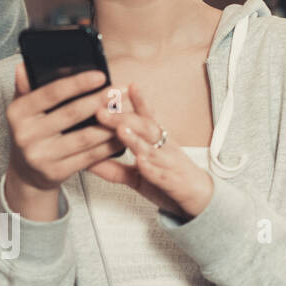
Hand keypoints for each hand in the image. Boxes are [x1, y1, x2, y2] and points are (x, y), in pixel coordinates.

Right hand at [4, 60, 125, 218]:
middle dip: (100, 100)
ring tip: (127, 111)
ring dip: (109, 124)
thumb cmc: (30, 133)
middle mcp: (25, 135)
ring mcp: (40, 156)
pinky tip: (121, 135)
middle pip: (72, 113)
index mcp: (17, 113)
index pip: (51, 93)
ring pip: (84, 137)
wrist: (25, 174)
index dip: (78, 84)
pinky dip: (107, 146)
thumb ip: (26, 87)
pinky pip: (88, 157)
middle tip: (121, 91)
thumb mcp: (23, 110)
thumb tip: (24, 66)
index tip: (101, 75)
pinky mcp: (55, 173)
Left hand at [86, 81, 213, 218]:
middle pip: (145, 128)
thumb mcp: (136, 175)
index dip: (138, 101)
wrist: (199, 200)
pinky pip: (161, 174)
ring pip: (152, 148)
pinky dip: (151, 168)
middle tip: (102, 111)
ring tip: (121, 129)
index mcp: (156, 142)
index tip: (125, 85)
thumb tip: (86, 162)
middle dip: (123, 118)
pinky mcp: (172, 182)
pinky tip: (141, 163)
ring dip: (136, 138)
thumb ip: (113, 167)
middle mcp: (163, 148)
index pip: (146, 117)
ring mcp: (168, 164)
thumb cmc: (167, 181)